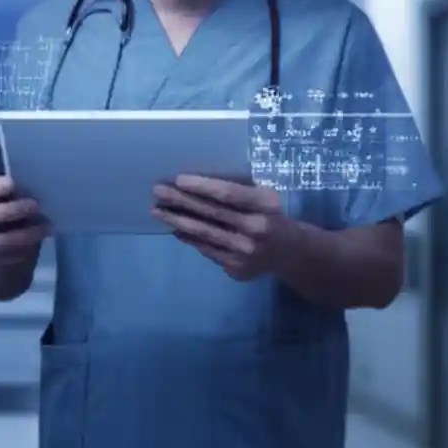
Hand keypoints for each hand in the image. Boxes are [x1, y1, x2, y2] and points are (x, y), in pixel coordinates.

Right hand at [0, 176, 50, 264]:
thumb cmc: (6, 219)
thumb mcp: (7, 203)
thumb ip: (12, 195)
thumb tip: (29, 189)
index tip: (12, 185)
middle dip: (10, 210)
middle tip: (35, 206)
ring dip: (22, 235)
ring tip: (44, 228)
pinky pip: (2, 258)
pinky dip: (22, 251)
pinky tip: (35, 246)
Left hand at [151, 175, 299, 280]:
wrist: (290, 253)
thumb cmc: (270, 215)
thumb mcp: (264, 198)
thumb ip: (239, 192)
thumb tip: (195, 184)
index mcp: (265, 205)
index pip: (229, 194)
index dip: (203, 187)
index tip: (178, 179)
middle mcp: (256, 228)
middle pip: (212, 213)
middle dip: (182, 201)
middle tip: (158, 191)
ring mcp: (245, 251)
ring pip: (204, 233)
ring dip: (178, 221)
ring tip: (157, 211)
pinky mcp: (236, 268)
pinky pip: (206, 249)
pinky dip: (189, 239)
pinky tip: (175, 229)